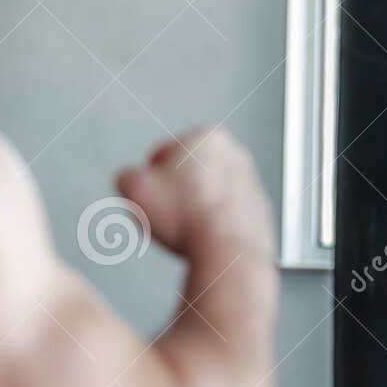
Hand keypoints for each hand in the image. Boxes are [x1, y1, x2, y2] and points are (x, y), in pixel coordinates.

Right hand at [117, 127, 273, 260]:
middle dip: (175, 191)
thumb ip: (127, 176)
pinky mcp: (259, 210)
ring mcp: (250, 183)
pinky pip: (227, 216)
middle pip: (190, 173)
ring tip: (183, 228)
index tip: (149, 193)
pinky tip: (202, 237)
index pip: (163, 152)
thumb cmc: (188, 216)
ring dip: (195, 209)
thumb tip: (131, 180)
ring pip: (209, 195)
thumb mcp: (134, 188)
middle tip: (165, 212)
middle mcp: (234, 154)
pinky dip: (214, 225)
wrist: (227, 249)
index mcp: (206, 137)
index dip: (149, 178)